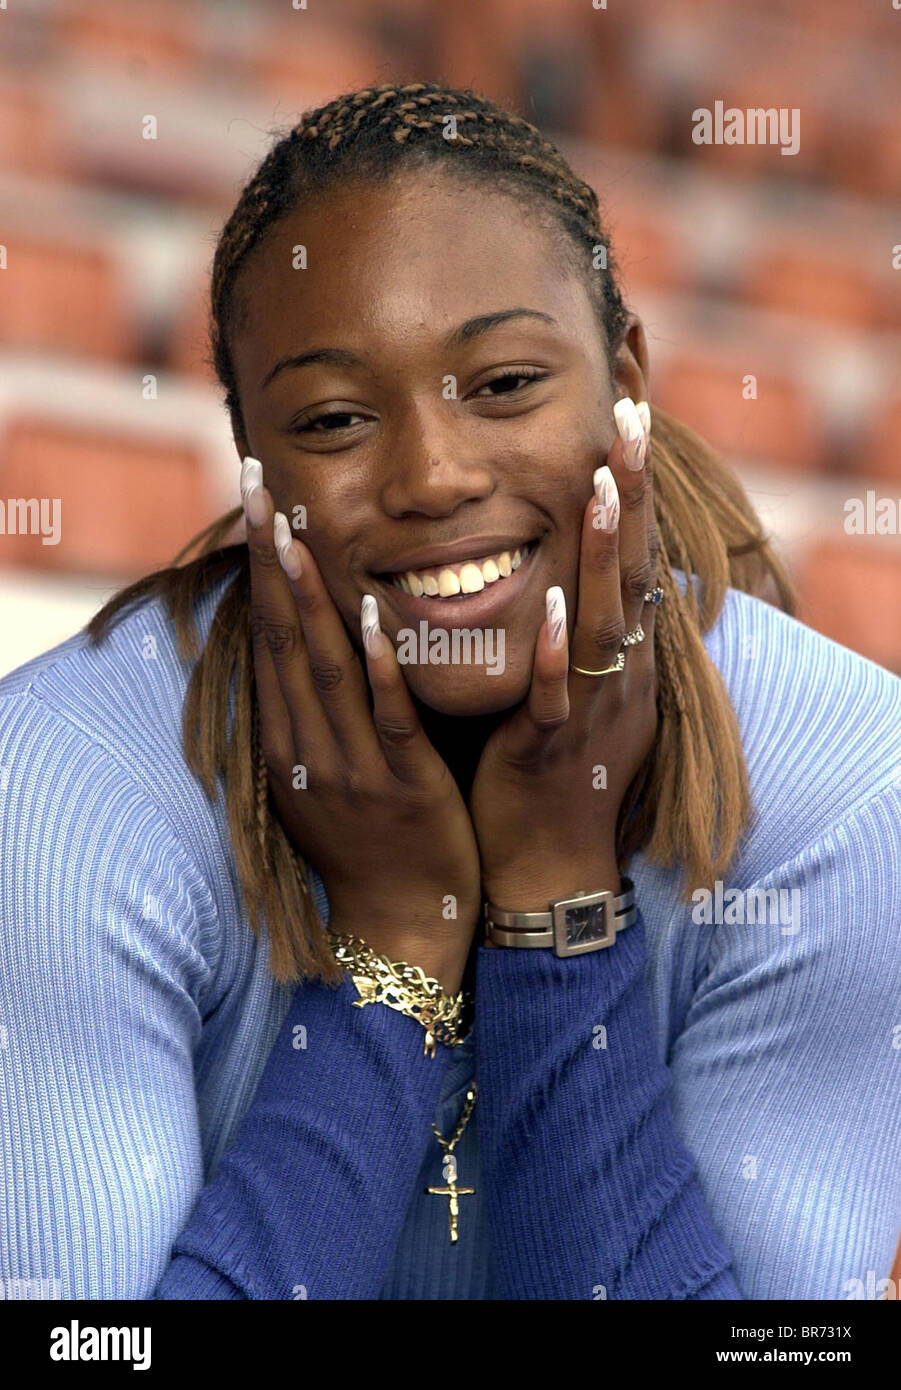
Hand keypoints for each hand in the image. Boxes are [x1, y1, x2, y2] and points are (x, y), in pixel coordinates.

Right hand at [241, 459, 481, 991]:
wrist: (401, 925)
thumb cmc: (373, 841)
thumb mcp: (329, 772)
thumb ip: (320, 710)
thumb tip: (313, 646)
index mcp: (291, 738)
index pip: (269, 638)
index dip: (260, 569)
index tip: (254, 505)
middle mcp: (308, 746)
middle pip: (282, 640)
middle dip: (269, 561)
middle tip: (256, 487)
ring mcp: (351, 767)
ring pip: (325, 669)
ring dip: (309, 598)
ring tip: (297, 531)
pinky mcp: (403, 787)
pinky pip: (387, 719)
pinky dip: (380, 668)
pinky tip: (376, 618)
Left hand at [469, 399, 659, 910]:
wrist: (545, 861)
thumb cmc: (551, 770)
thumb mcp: (577, 689)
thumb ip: (574, 630)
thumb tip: (573, 574)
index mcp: (615, 656)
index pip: (633, 557)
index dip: (634, 491)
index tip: (629, 419)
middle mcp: (615, 673)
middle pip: (633, 571)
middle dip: (632, 495)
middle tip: (633, 418)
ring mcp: (588, 708)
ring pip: (603, 621)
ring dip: (605, 554)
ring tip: (600, 486)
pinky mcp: (550, 747)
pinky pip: (557, 694)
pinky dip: (557, 651)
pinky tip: (554, 605)